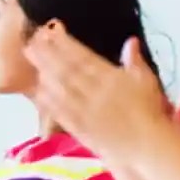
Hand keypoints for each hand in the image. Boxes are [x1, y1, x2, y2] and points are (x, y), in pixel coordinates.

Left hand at [26, 26, 169, 161]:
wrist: (147, 146)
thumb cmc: (149, 112)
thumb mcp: (146, 82)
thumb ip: (135, 61)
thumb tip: (131, 41)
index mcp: (112, 78)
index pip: (84, 57)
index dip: (66, 44)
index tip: (51, 32)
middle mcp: (96, 92)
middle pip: (67, 70)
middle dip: (47, 54)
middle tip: (31, 42)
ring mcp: (85, 111)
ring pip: (60, 88)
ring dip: (44, 73)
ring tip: (31, 59)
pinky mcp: (79, 128)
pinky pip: (60, 111)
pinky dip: (48, 100)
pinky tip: (38, 89)